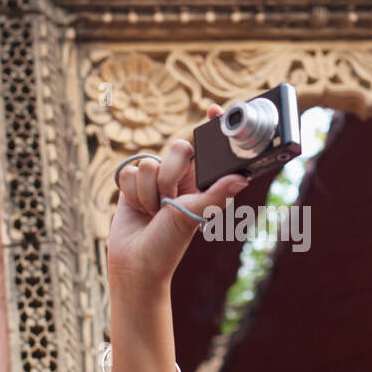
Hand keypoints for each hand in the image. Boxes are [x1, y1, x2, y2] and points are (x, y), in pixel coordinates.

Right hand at [107, 103, 250, 287]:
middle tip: (169, 200)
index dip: (212, 127)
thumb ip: (216, 194)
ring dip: (148, 193)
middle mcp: (180, 177)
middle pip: (176, 149)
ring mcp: (155, 179)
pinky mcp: (132, 184)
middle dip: (170, 177)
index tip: (213, 110)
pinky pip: (128, 171)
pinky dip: (132, 194)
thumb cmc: (169, 244)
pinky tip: (137, 209)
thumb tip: (242, 178)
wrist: (136, 262)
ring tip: (153, 212)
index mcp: (201, 182)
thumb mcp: (195, 217)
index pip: (208, 147)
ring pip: (148, 163)